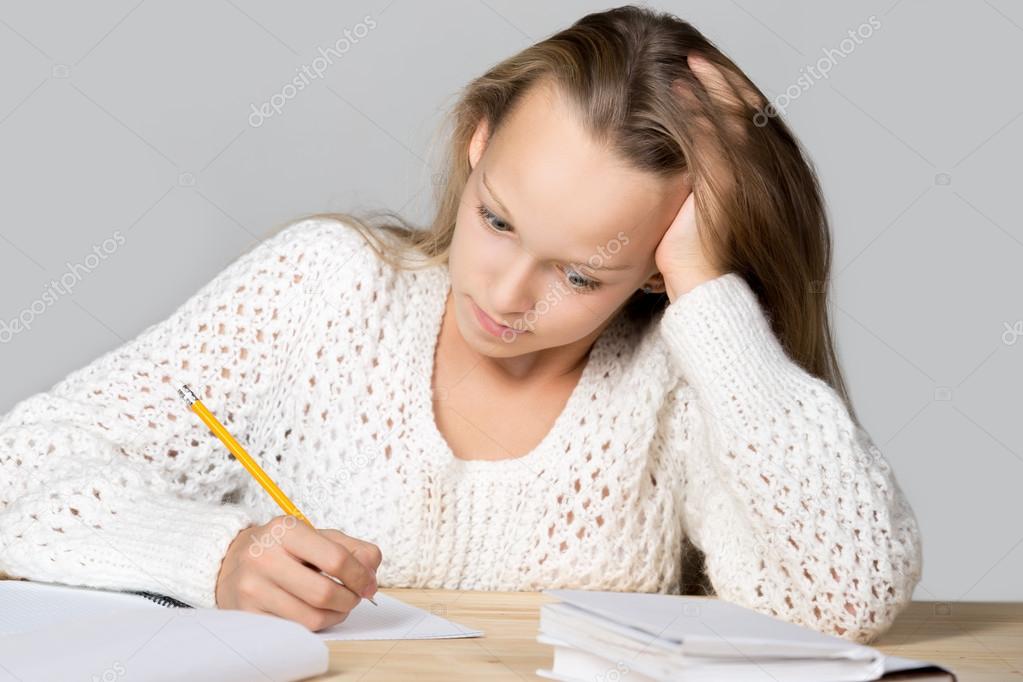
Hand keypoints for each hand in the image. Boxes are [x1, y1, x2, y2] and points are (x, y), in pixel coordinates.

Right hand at [215, 514, 381, 631]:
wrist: (233, 561)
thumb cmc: (284, 548)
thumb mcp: (318, 536)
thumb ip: (353, 549)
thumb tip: (371, 572)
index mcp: (286, 530)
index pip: (336, 559)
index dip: (360, 576)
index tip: (368, 584)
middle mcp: (264, 557)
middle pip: (325, 593)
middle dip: (350, 599)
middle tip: (354, 596)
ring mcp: (253, 588)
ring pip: (312, 617)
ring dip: (336, 615)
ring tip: (337, 604)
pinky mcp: (248, 614)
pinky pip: (296, 629)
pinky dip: (316, 624)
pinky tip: (316, 611)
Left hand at [654, 53, 764, 301]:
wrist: (699, 286)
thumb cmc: (687, 256)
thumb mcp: (687, 207)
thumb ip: (688, 179)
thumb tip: (666, 158)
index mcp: (745, 176)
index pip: (739, 121)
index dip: (723, 93)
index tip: (700, 71)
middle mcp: (749, 174)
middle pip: (741, 111)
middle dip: (719, 82)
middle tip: (697, 58)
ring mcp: (739, 177)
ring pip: (731, 117)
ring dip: (710, 87)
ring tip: (691, 64)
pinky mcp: (722, 184)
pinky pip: (713, 136)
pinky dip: (698, 110)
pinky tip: (683, 90)